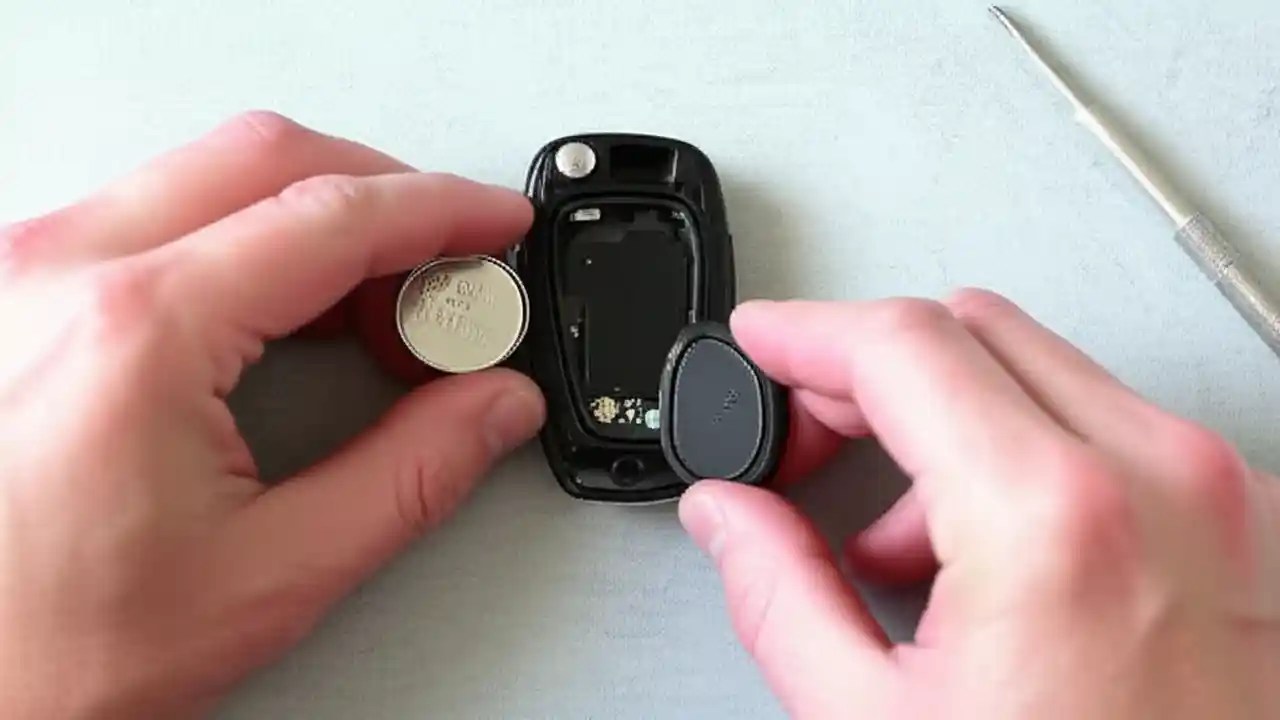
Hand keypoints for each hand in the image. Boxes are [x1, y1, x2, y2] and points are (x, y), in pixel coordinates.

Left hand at [0, 112, 544, 717]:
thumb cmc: (45, 653)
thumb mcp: (268, 575)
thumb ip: (409, 476)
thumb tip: (492, 408)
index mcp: (137, 333)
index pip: (332, 219)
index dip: (441, 211)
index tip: (496, 223)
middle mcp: (64, 275)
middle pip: (268, 159)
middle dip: (384, 196)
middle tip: (449, 269)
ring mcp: (26, 275)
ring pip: (209, 174)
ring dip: (315, 218)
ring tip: (376, 310)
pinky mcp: (17, 296)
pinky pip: (157, 213)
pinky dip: (247, 238)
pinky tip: (290, 308)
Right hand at [680, 292, 1279, 718]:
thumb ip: (778, 597)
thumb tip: (731, 516)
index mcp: (1055, 519)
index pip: (901, 345)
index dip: (806, 332)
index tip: (763, 342)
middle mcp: (1159, 481)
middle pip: (972, 331)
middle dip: (867, 369)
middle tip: (806, 435)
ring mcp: (1220, 498)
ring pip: (1043, 367)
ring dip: (945, 416)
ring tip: (894, 532)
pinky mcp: (1244, 526)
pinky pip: (1111, 428)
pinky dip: (1024, 452)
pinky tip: (978, 549)